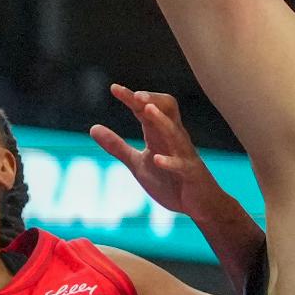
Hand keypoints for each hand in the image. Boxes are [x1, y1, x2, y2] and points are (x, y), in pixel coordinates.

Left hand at [90, 85, 226, 219]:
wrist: (201, 205)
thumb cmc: (170, 181)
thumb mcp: (138, 163)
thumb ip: (117, 146)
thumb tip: (92, 128)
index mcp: (159, 134)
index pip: (145, 110)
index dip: (131, 98)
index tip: (114, 88)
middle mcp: (174, 139)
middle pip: (167, 110)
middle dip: (152, 100)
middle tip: (135, 95)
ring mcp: (184, 155)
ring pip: (175, 132)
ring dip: (162, 121)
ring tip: (148, 110)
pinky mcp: (191, 173)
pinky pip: (181, 164)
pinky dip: (169, 161)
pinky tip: (156, 160)